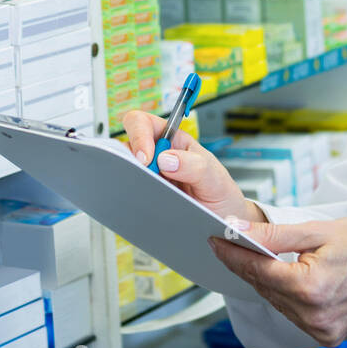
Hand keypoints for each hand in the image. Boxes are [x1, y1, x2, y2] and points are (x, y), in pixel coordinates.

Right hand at [122, 109, 260, 224]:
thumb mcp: (216, 179)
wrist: (223, 223)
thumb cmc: (221, 195)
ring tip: (147, 192)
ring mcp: (148, 178)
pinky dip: (128, 195)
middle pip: (127, 144)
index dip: (139, 135)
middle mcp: (157, 157)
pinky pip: (127, 192)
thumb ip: (196, 166)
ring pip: (123, 169)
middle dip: (128, 157)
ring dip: (129, 178)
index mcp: (174, 142)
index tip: (147, 158)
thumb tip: (166, 159)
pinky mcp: (143, 196)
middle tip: (143, 177)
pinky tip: (143, 203)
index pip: (145, 123)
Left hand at [209, 218, 346, 347]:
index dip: (232, 254)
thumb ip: (276, 234)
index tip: (215, 240)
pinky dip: (285, 296)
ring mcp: (318, 329)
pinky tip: (288, 279)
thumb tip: (239, 231)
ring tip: (262, 258)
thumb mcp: (319, 231)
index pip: (256, 269)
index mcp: (309, 286)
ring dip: (266, 281)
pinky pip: (291, 313)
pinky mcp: (324, 336)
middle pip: (263, 286)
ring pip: (275, 301)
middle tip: (234, 243)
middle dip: (247, 264)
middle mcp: (311, 313)